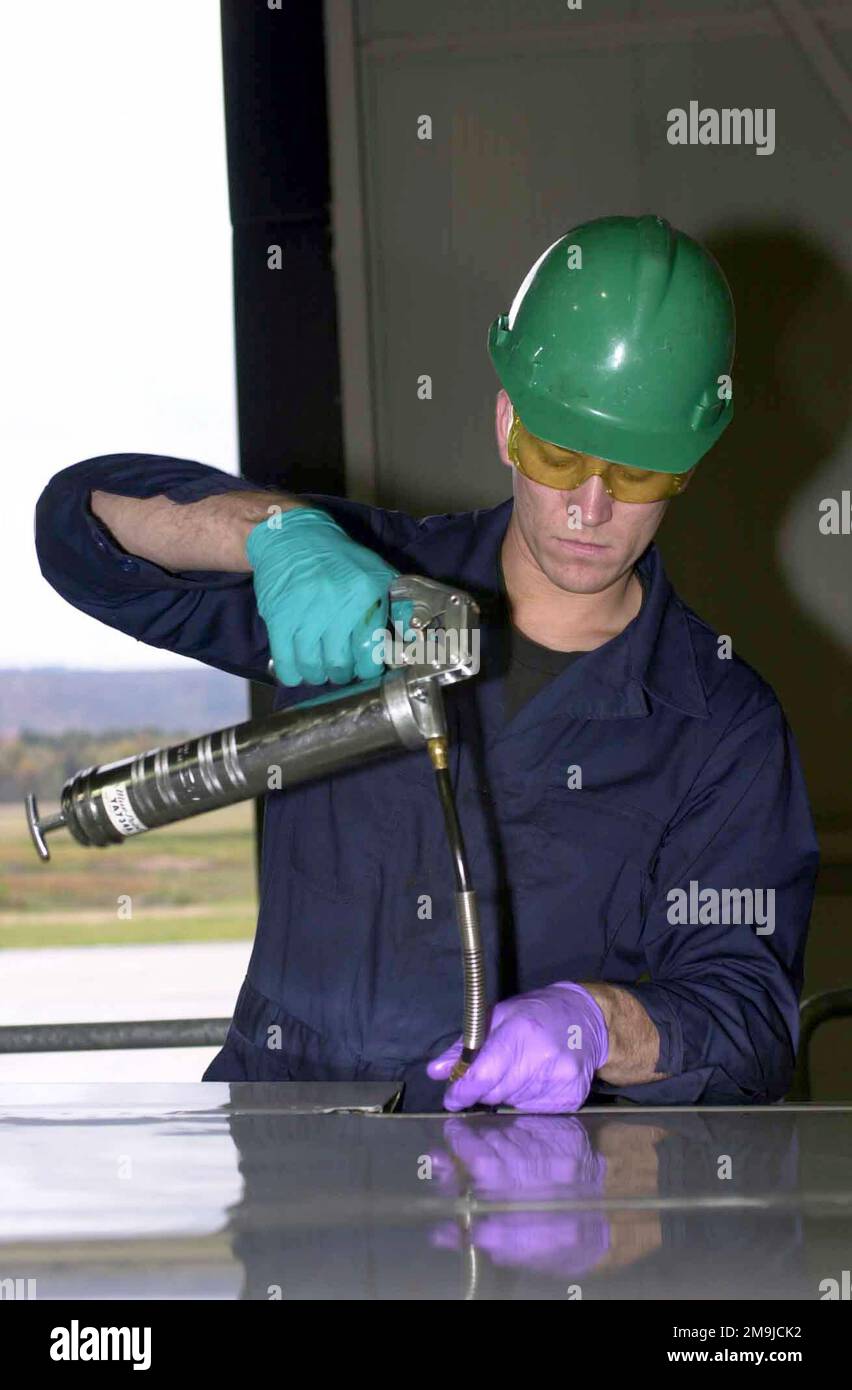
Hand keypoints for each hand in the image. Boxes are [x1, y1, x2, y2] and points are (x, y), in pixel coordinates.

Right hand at [246, 508, 412, 685]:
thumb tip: (412, 639)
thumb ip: (396, 605)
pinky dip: (292, 673)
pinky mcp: (279, 616)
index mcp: (367, 592)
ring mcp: (305, 611)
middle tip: (341, 669)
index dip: (368, 669)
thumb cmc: (337, 557)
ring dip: (317, 675)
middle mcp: (337, 603)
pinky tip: (297, 670)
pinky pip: (286, 661)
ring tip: (320, 668)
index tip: (364, 668)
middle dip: (342, 674)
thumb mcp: (376, 572)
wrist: (291, 534)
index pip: (371, 650)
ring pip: (312, 666)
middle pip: (340, 664)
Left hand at [427, 982, 608, 1111]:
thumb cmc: (538, 1014)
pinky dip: (526, 1101)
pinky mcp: (571, 1098)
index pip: (484, 1074)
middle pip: (495, 1094)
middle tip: (487, 1076)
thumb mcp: (498, 1016)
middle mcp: (543, 1059)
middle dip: (483, 1090)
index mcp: (521, 1032)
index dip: (463, 1090)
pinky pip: (533, 1112)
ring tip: (519, 1070)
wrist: (587, 1019)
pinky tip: (535, 1080)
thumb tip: (435, 1071)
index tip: (452, 1098)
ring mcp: (560, 1081)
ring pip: (512, 1105)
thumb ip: (465, 1045)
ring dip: (506, 1094)